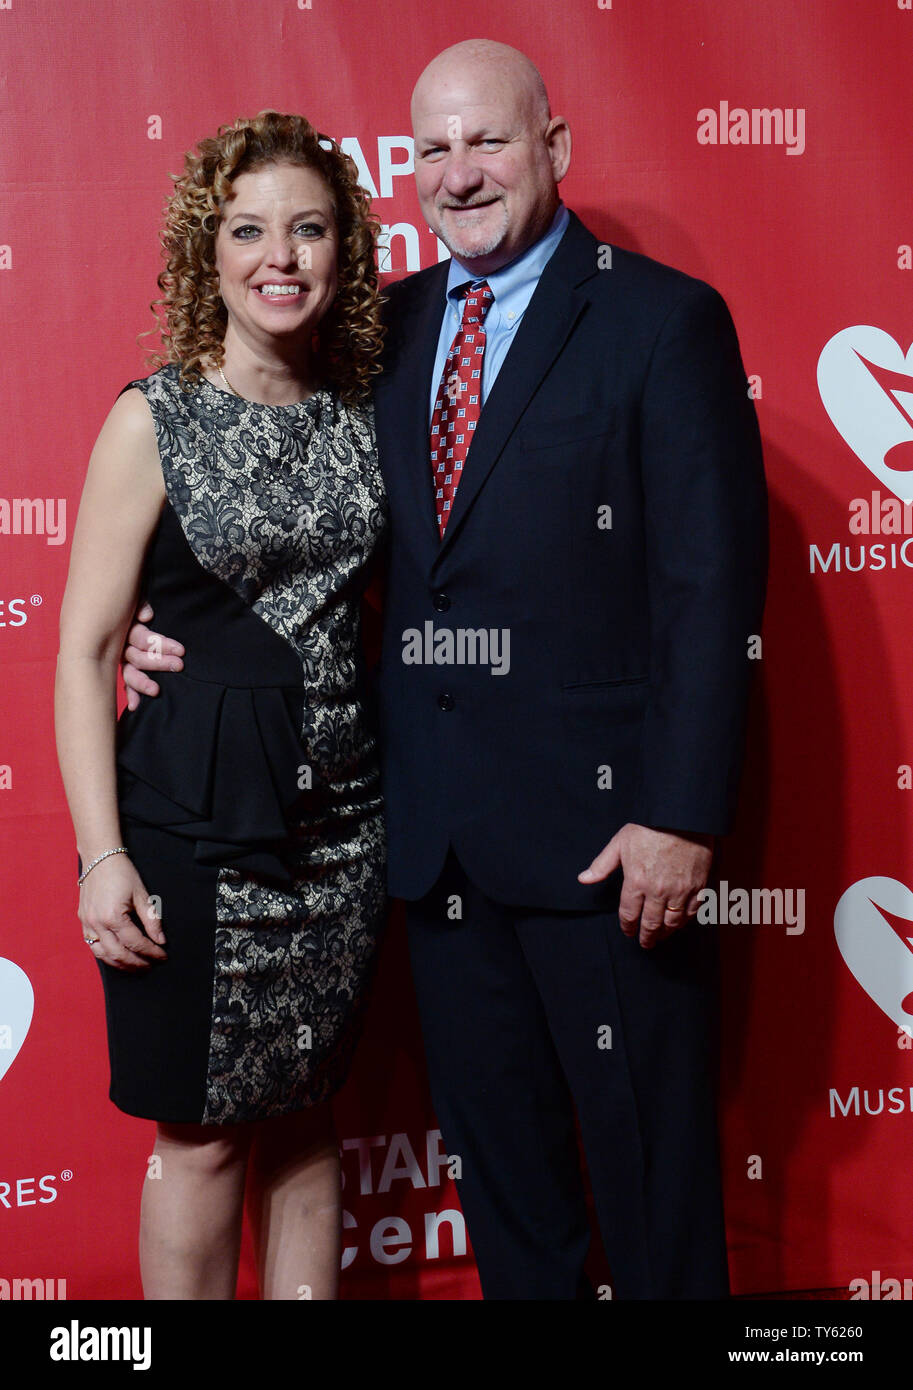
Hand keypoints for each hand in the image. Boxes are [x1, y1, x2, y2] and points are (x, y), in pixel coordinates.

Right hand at [79, 854, 166, 970]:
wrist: (99, 858)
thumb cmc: (122, 873)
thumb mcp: (141, 894)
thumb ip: (151, 920)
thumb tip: (160, 940)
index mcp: (113, 916)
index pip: (136, 943)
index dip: (151, 952)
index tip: (162, 956)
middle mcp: (97, 924)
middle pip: (119, 954)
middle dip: (137, 963)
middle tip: (151, 965)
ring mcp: (87, 924)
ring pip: (103, 955)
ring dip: (121, 964)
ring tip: (136, 966)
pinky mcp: (83, 922)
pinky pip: (93, 946)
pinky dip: (107, 955)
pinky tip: (118, 957)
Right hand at [122, 601, 183, 710]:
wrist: (124, 606)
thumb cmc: (134, 604)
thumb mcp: (137, 600)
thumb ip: (141, 605)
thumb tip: (147, 616)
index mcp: (126, 627)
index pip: (142, 639)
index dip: (160, 644)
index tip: (181, 651)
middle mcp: (121, 645)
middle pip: (137, 657)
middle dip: (158, 663)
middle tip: (178, 665)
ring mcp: (122, 659)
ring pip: (129, 672)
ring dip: (142, 682)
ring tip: (156, 691)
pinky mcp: (126, 669)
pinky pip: (126, 683)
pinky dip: (131, 693)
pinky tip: (136, 706)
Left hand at [578, 823, 713, 949]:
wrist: (681, 816)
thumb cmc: (649, 827)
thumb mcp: (619, 843)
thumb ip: (602, 865)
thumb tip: (583, 879)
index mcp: (636, 881)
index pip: (629, 914)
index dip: (627, 926)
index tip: (628, 932)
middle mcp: (657, 891)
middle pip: (651, 923)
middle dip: (647, 937)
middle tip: (645, 943)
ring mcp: (680, 890)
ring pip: (672, 922)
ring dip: (665, 933)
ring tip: (661, 936)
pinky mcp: (698, 886)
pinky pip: (692, 912)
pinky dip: (684, 921)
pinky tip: (679, 923)